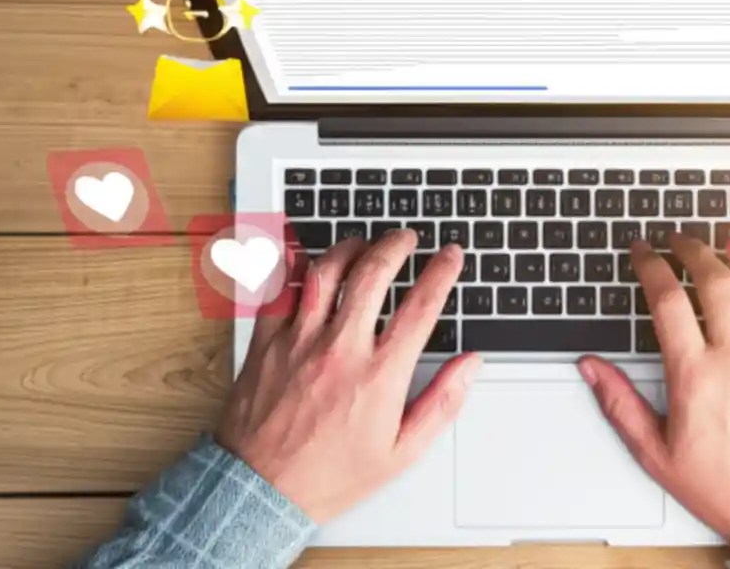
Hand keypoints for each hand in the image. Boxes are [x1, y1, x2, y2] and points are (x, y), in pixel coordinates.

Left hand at [215, 230, 481, 522]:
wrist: (260, 491)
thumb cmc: (328, 476)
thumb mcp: (402, 453)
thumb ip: (441, 403)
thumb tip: (469, 365)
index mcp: (379, 375)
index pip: (421, 306)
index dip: (442, 272)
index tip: (450, 256)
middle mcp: (340, 349)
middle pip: (374, 273)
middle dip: (396, 245)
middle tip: (406, 238)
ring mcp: (299, 341)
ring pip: (326, 270)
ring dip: (350, 247)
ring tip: (363, 244)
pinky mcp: (266, 342)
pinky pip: (278, 288)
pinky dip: (292, 264)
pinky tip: (303, 253)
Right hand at [578, 236, 729, 551]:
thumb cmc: (724, 487)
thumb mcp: (656, 453)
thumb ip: (619, 404)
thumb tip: (590, 367)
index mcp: (696, 376)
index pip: (667, 301)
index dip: (651, 266)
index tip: (644, 253)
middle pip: (714, 279)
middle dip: (692, 249)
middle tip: (680, 239)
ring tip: (724, 243)